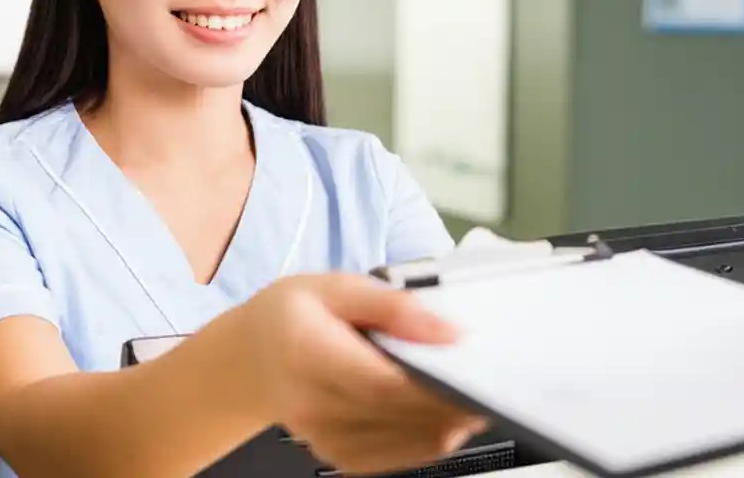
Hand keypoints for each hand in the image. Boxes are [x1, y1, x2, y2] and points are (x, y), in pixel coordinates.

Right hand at [235, 273, 487, 474]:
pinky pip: (402, 457)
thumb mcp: (336, 285)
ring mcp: (326, 439)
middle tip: (492, 380)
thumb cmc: (291, 316)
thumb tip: (447, 330)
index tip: (476, 371)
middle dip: (456, 403)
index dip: (436, 384)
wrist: (251, 360)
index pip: (383, 383)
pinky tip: (443, 412)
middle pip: (403, 416)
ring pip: (411, 445)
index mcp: (308, 354)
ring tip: (471, 392)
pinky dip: (432, 436)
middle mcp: (313, 406)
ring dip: (451, 422)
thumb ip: (393, 304)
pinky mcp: (341, 457)